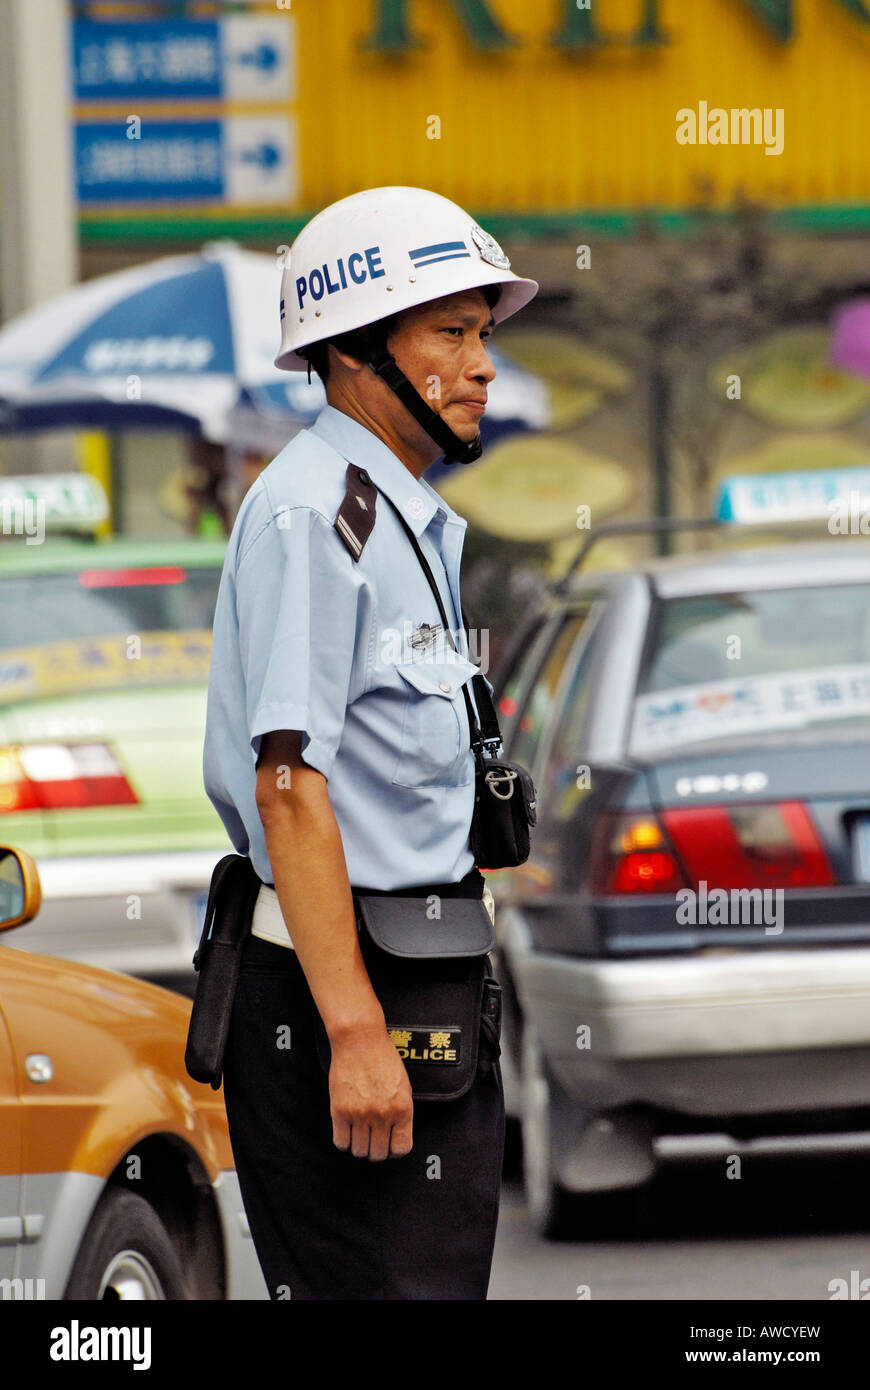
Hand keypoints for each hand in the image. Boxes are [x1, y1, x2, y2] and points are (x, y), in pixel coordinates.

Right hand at [328, 1028, 413, 1160]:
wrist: (360, 1041)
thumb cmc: (382, 1058)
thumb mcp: (403, 1086)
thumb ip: (401, 1113)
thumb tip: (396, 1136)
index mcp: (402, 1109)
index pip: (401, 1148)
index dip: (395, 1150)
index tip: (390, 1146)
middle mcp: (382, 1114)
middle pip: (378, 1153)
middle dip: (376, 1150)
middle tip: (373, 1140)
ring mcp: (360, 1114)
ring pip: (359, 1151)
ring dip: (359, 1146)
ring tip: (360, 1134)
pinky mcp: (340, 1110)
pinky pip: (341, 1142)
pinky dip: (344, 1141)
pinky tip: (347, 1131)